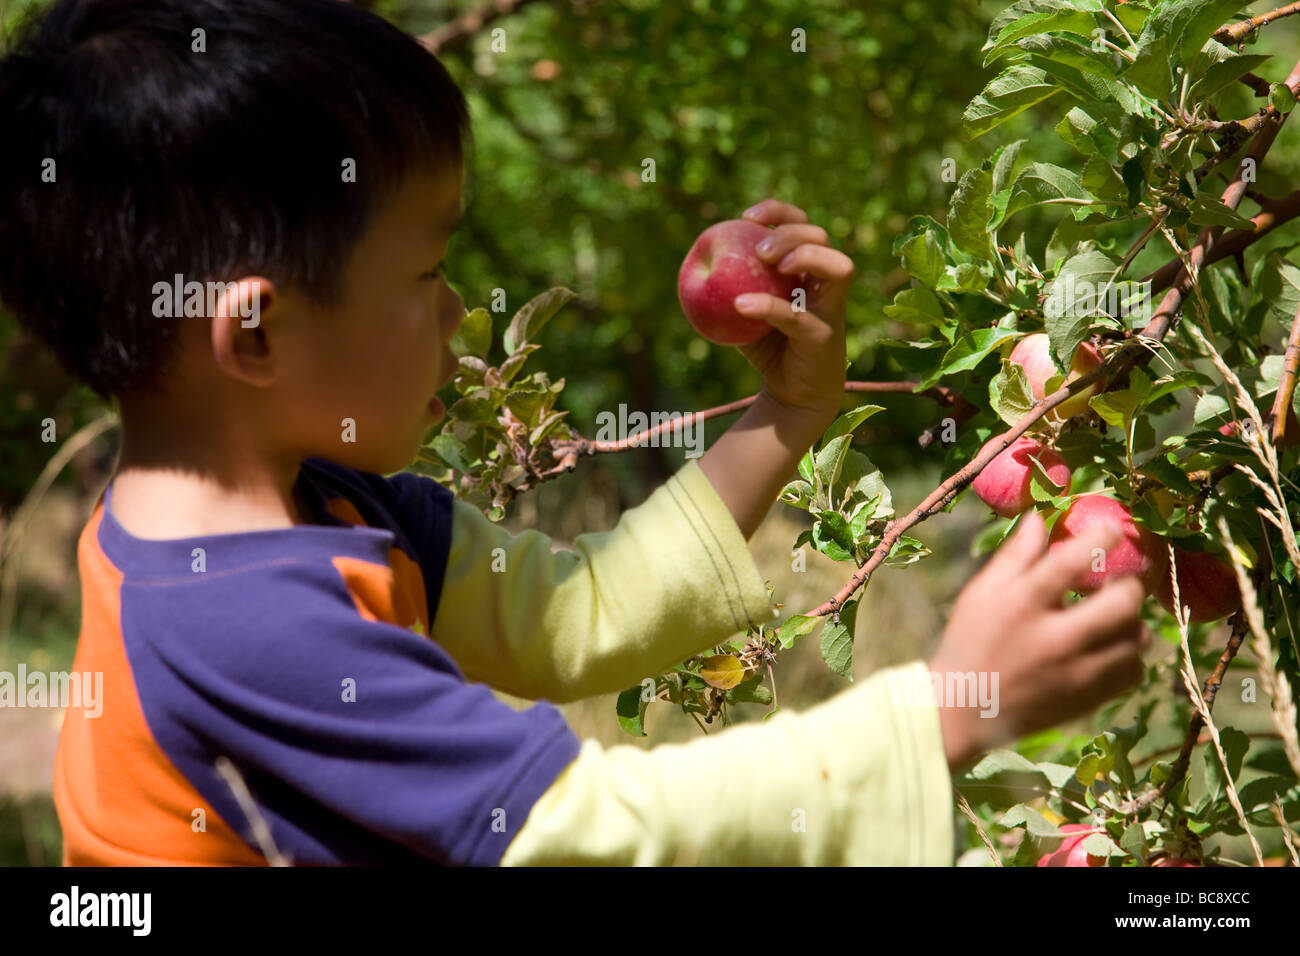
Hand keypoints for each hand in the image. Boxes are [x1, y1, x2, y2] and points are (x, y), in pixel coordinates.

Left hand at [734, 199, 852, 421]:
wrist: (790, 394)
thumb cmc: (767, 346)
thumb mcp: (742, 308)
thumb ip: (729, 283)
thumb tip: (698, 254)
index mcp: (807, 268)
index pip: (801, 224)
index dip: (779, 211)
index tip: (746, 217)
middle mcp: (825, 283)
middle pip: (820, 237)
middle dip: (789, 233)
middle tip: (757, 250)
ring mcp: (830, 309)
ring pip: (839, 266)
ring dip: (804, 255)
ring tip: (767, 262)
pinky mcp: (824, 337)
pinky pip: (800, 317)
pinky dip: (769, 306)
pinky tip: (740, 304)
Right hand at [927, 509, 1150, 773]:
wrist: (965, 709)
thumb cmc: (971, 642)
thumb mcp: (982, 592)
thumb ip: (1015, 556)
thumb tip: (1040, 518)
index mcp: (1024, 606)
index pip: (1072, 562)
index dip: (1102, 538)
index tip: (1115, 528)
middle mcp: (1056, 639)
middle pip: (1122, 603)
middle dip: (1130, 584)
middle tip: (1120, 579)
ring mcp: (1078, 673)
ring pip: (1136, 638)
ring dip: (1132, 620)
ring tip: (1113, 613)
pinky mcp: (1089, 699)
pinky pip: (1133, 671)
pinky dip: (1129, 653)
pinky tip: (1110, 645)